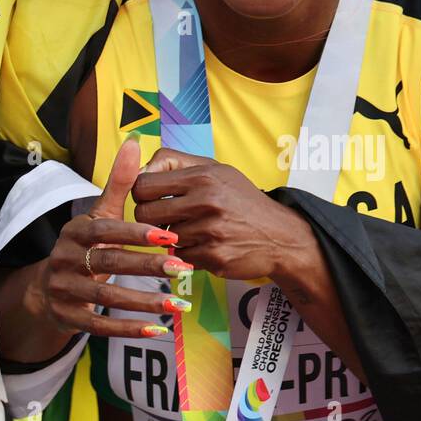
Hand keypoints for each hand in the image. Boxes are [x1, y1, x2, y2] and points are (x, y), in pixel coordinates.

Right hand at [35, 137, 190, 339]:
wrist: (46, 287)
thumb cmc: (84, 245)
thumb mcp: (98, 215)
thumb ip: (119, 183)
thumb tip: (135, 143)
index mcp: (75, 231)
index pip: (105, 230)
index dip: (135, 233)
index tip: (168, 236)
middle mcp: (65, 259)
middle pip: (108, 263)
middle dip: (146, 266)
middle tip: (182, 269)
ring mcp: (64, 290)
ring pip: (106, 298)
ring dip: (144, 302)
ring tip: (178, 304)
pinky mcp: (68, 318)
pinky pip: (100, 326)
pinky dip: (129, 329)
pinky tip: (158, 330)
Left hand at [132, 148, 304, 283]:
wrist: (280, 235)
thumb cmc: (241, 199)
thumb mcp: (215, 170)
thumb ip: (176, 163)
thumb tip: (141, 168)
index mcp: (202, 176)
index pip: (144, 184)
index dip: (141, 193)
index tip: (150, 198)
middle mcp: (206, 202)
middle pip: (145, 213)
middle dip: (148, 218)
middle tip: (162, 219)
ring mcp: (210, 232)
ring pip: (162, 237)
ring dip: (171, 237)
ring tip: (192, 230)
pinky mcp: (214, 257)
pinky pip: (179, 257)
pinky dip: (186, 253)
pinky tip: (203, 245)